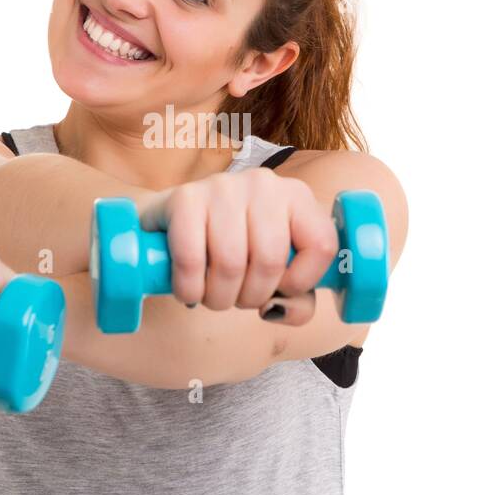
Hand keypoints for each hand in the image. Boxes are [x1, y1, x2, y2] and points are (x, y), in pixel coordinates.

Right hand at [135, 169, 338, 323]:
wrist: (172, 222)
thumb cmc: (234, 251)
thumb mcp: (275, 275)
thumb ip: (295, 302)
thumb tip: (278, 310)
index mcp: (297, 197)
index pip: (322, 245)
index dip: (301, 283)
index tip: (280, 289)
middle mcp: (264, 184)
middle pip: (271, 260)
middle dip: (250, 297)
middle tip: (236, 297)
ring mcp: (223, 187)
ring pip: (231, 263)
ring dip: (218, 297)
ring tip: (212, 294)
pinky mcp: (185, 198)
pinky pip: (191, 258)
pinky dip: (189, 288)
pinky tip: (189, 289)